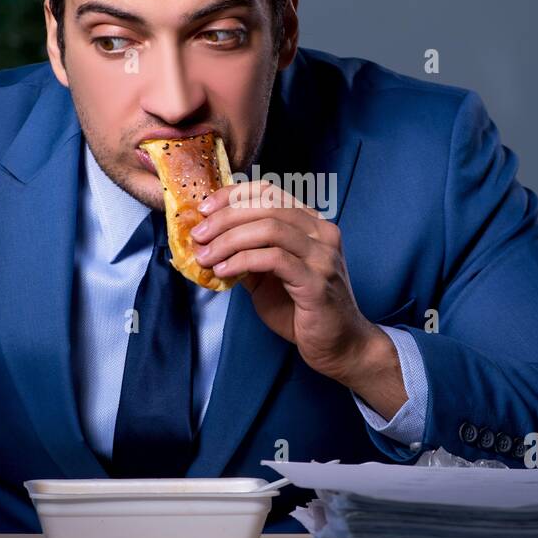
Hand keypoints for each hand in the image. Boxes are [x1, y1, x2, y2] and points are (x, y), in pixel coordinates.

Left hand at [189, 180, 379, 384]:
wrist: (339, 345)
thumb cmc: (305, 312)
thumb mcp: (270, 276)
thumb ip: (248, 254)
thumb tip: (210, 241)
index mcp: (312, 224)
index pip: (270, 192)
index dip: (233, 195)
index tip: (205, 208)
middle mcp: (322, 233)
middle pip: (267, 206)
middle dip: (225, 218)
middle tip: (198, 235)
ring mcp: (323, 255)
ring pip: (269, 228)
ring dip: (229, 240)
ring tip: (206, 256)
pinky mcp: (317, 281)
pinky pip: (274, 259)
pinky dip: (242, 261)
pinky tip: (224, 271)